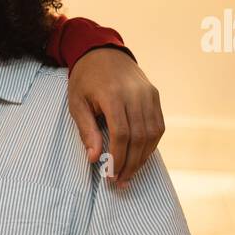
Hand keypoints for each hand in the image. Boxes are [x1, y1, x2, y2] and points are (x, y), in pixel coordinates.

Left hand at [67, 47, 164, 188]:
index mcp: (113, 95)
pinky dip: (151, 144)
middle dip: (130, 163)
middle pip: (138, 137)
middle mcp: (135, 95)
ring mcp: (148, 95)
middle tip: (120, 181)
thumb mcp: (76, 104)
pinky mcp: (155, 96)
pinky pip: (158, 125)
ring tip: (130, 174)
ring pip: (152, 134)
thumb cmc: (85, 80)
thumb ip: (86, 131)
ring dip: (142, 158)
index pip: (121, 134)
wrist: (102, 52)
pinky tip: (140, 157)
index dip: (118, 158)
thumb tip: (94, 158)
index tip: (110, 175)